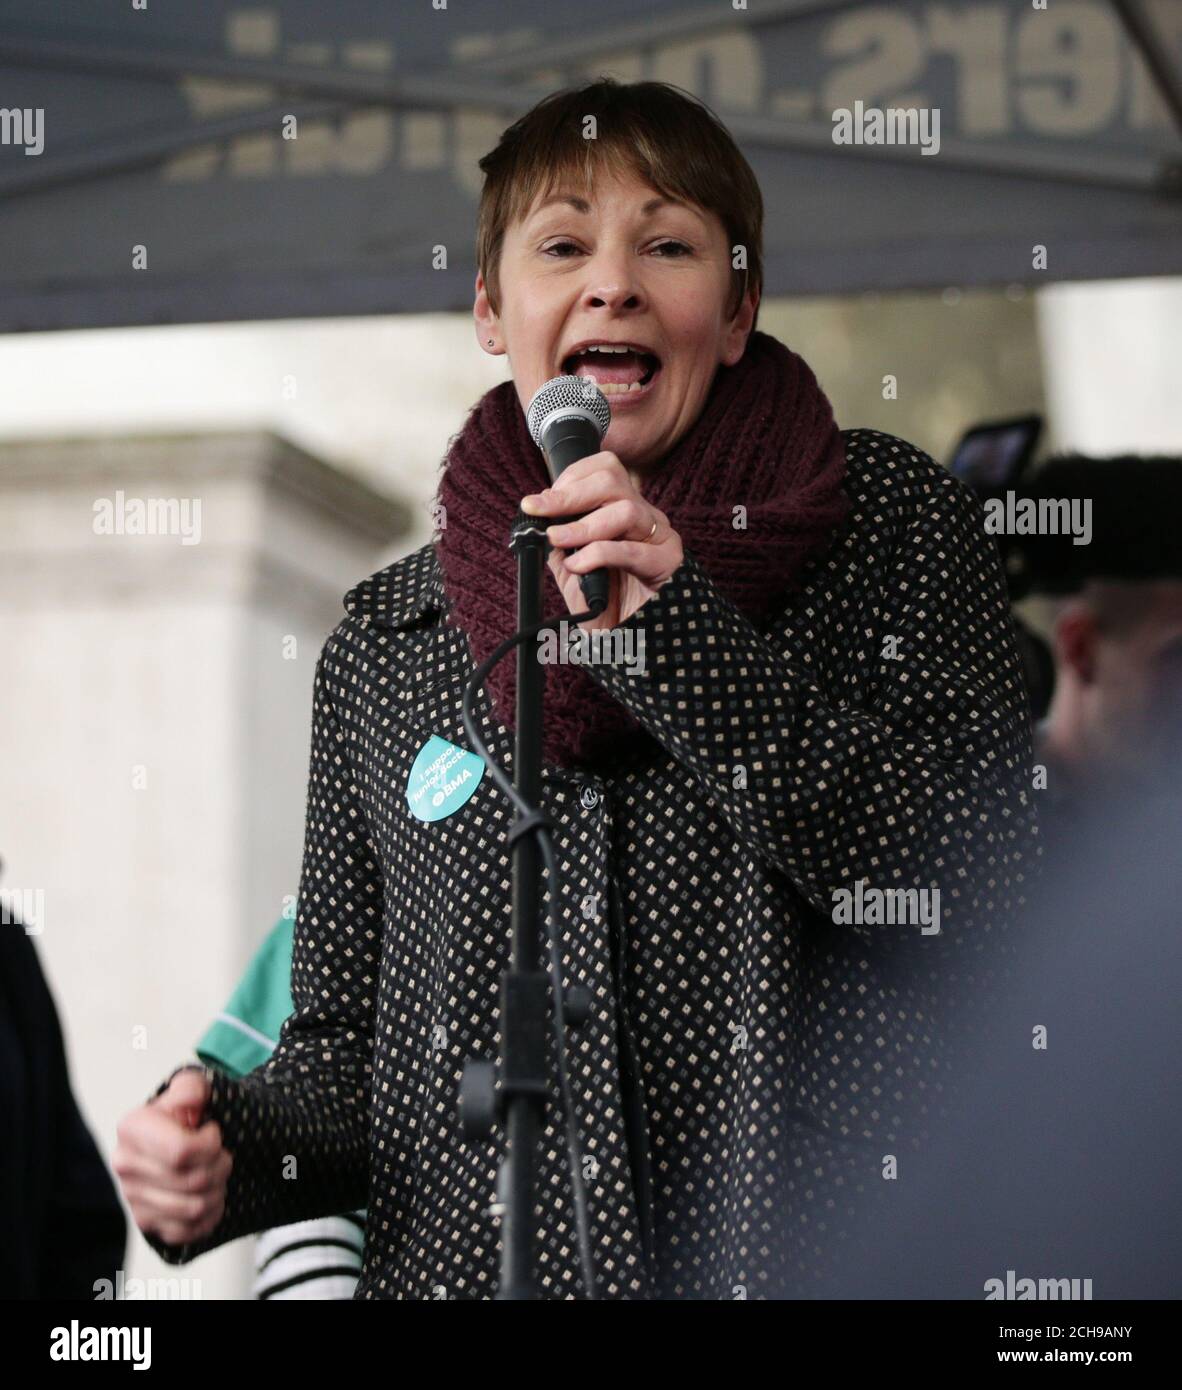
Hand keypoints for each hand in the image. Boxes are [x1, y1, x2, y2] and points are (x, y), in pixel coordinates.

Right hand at [114, 1067, 231, 1247]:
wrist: (178, 1137)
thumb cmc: (188, 1111)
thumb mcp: (192, 1088)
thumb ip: (192, 1087)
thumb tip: (188, 1100)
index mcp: (132, 1128)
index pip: (182, 1152)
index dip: (210, 1144)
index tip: (213, 1132)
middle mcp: (125, 1164)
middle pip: (193, 1182)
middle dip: (221, 1166)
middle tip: (221, 1154)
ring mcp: (132, 1197)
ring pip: (194, 1208)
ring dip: (218, 1190)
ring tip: (216, 1173)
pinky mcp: (145, 1222)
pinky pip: (188, 1231)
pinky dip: (210, 1215)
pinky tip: (210, 1195)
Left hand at [522, 451, 682, 630]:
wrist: (632, 641)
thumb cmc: (606, 605)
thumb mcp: (572, 570)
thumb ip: (559, 544)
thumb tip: (538, 522)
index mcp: (623, 511)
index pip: (604, 469)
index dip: (570, 478)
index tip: (539, 502)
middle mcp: (644, 517)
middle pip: (612, 479)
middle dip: (570, 493)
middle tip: (540, 510)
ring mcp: (659, 537)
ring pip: (625, 509)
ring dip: (583, 525)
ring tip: (558, 540)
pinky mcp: (668, 563)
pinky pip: (633, 549)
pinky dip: (599, 553)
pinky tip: (579, 565)